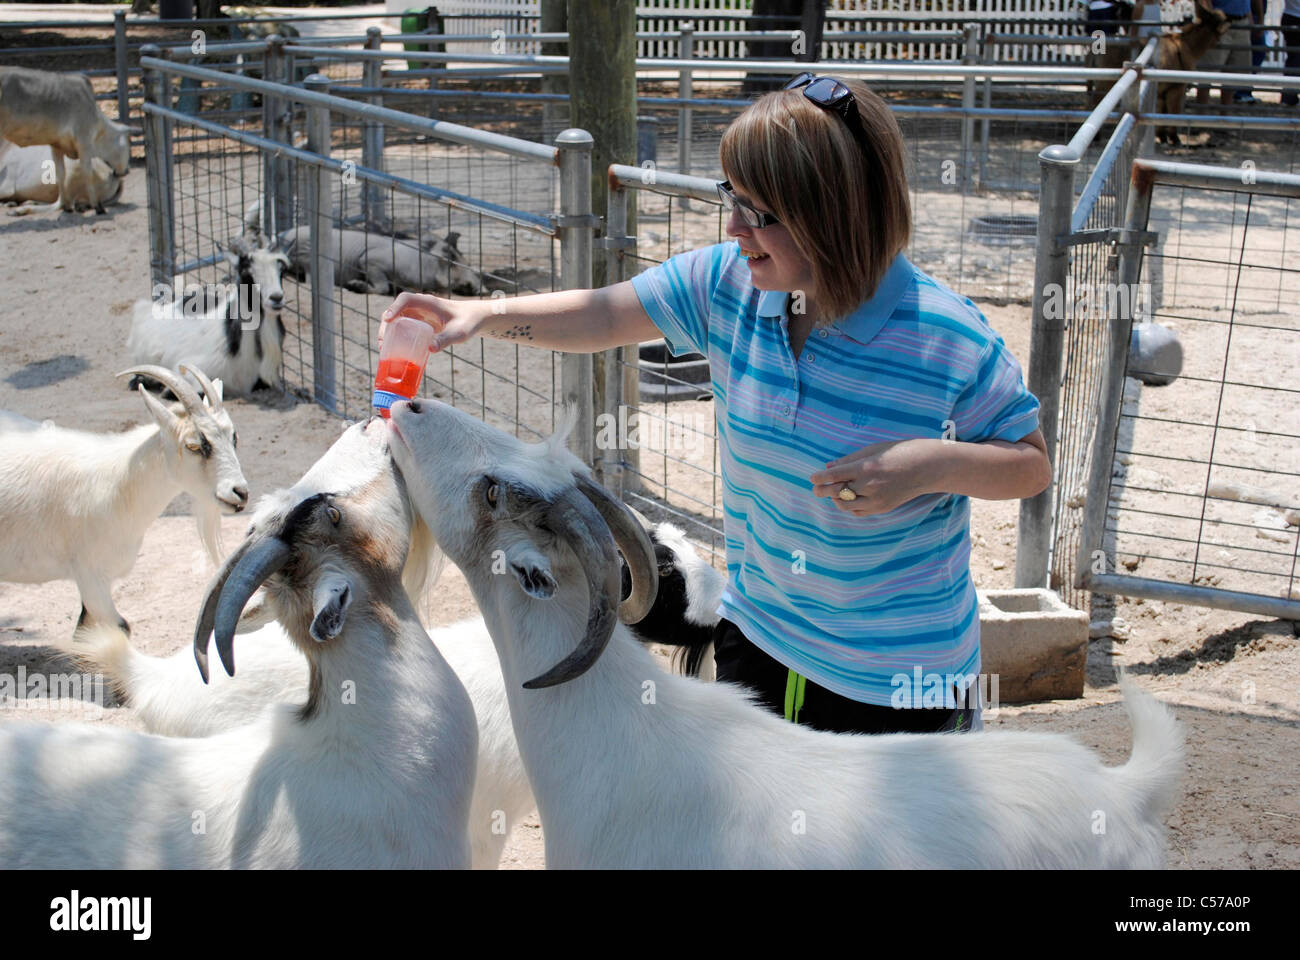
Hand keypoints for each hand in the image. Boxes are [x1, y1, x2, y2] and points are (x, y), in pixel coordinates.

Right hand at [380, 292, 479, 352]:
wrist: (474, 318)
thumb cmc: (468, 322)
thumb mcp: (459, 333)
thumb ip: (446, 339)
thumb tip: (430, 349)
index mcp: (428, 303)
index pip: (405, 299)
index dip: (394, 308)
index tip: (387, 319)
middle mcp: (420, 306)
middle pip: (396, 310)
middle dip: (385, 325)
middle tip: (382, 343)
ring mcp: (418, 314)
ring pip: (397, 320)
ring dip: (387, 332)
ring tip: (383, 349)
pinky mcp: (419, 323)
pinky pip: (403, 327)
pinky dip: (396, 337)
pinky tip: (394, 351)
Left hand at [809, 439, 943, 516]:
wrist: (926, 467)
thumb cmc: (899, 452)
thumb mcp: (873, 450)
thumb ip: (849, 460)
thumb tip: (828, 467)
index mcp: (866, 468)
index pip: (834, 475)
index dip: (820, 477)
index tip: (812, 478)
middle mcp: (870, 485)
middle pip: (837, 491)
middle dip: (823, 490)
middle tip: (816, 489)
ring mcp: (877, 499)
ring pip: (846, 505)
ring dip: (836, 499)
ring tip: (832, 493)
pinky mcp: (883, 508)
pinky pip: (859, 512)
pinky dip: (850, 507)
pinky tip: (848, 500)